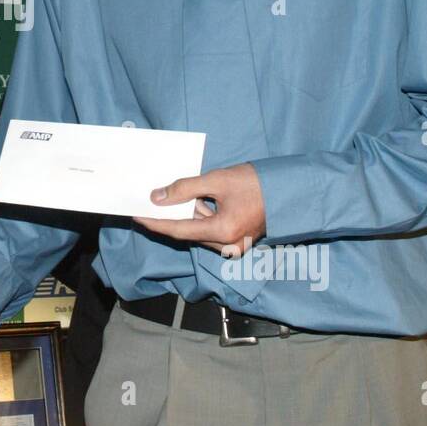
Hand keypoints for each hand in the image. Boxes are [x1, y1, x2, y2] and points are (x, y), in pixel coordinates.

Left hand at [132, 163, 266, 257]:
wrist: (290, 190)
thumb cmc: (257, 183)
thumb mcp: (217, 180)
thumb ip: (186, 188)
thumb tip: (158, 197)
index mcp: (222, 232)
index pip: (178, 231)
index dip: (155, 223)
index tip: (136, 215)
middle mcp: (226, 245)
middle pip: (187, 233)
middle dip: (168, 218)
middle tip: (148, 204)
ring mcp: (233, 245)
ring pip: (198, 231)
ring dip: (185, 215)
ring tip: (167, 198)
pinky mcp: (237, 239)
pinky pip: (210, 230)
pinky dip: (200, 216)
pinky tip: (193, 200)